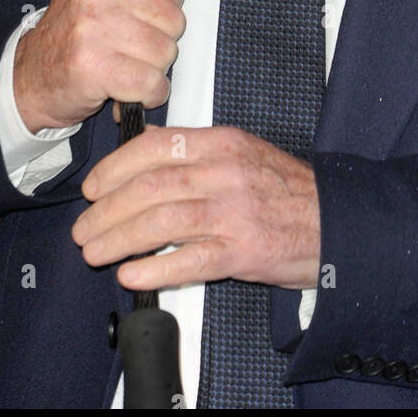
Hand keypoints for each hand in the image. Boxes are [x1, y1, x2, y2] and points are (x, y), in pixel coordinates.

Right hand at [13, 0, 200, 132]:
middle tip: (129, 45)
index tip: (143, 13)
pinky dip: (149, 94)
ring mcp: (91, 26)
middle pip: (174, 17)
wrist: (31, 76)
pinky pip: (152, 83)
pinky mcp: (93, 67)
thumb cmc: (77, 30)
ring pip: (166, 52)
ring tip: (125, 65)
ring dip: (153, 68)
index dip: (169, 1)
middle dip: (161, 38)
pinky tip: (128, 90)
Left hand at [71, 125, 320, 292]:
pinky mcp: (242, 251)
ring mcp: (233, 213)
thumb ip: (192, 147)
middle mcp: (225, 173)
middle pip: (149, 187)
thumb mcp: (241, 151)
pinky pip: (189, 259)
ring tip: (96, 251)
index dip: (114, 168)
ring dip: (118, 239)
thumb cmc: (286, 189)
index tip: (93, 186)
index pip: (155, 147)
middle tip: (84, 227)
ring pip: (161, 221)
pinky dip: (154, 268)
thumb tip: (144, 142)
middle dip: (106, 210)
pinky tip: (132, 273)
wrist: (333, 220)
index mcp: (221, 143)